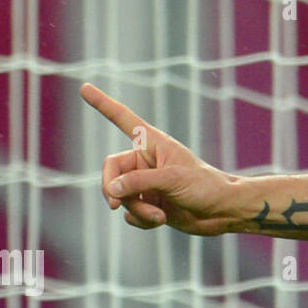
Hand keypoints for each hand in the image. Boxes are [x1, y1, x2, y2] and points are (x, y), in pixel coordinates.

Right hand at [80, 83, 237, 234]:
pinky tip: (160, 219)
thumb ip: (139, 182)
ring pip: (120, 196)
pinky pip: (129, 213)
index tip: (84, 87)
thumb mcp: (173, 179)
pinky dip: (141, 220)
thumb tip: (111, 189)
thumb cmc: (205, 186)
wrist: (222, 212)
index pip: (123, 119)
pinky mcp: (148, 204)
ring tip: (160, 215)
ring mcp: (146, 184)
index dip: (103, 104)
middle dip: (112, 190)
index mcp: (153, 143)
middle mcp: (145, 161)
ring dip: (136, 210)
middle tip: (116, 204)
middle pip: (111, 171)